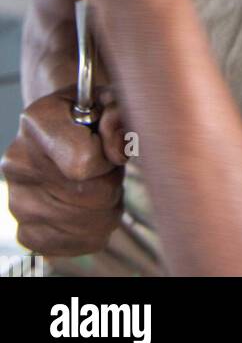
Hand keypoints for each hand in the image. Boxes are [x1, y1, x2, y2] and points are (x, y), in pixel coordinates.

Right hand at [0, 85, 126, 257]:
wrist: (63, 130)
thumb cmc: (91, 114)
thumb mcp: (111, 99)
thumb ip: (121, 115)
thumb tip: (118, 149)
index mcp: (37, 121)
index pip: (85, 161)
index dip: (108, 156)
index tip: (104, 143)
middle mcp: (19, 163)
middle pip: (94, 196)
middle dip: (112, 180)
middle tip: (104, 165)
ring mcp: (19, 202)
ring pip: (94, 223)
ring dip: (109, 205)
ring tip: (98, 181)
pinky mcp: (28, 233)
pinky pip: (85, 242)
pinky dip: (99, 227)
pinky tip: (90, 204)